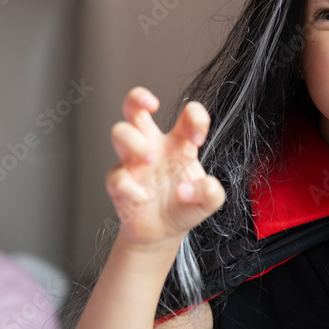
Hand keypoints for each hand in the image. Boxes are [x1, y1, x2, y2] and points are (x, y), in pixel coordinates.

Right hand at [105, 87, 225, 247]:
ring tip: (151, 159)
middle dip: (138, 97)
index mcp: (179, 143)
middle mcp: (154, 146)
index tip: (198, 140)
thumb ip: (211, 192)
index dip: (195, 117)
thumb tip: (187, 188)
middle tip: (153, 105)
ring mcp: (134, 163)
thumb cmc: (186, 205)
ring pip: (120, 132)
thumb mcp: (210, 201)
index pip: (188, 114)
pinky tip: (145, 197)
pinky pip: (116, 176)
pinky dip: (131, 187)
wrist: (164, 232)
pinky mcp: (119, 185)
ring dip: (135, 142)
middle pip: (135, 107)